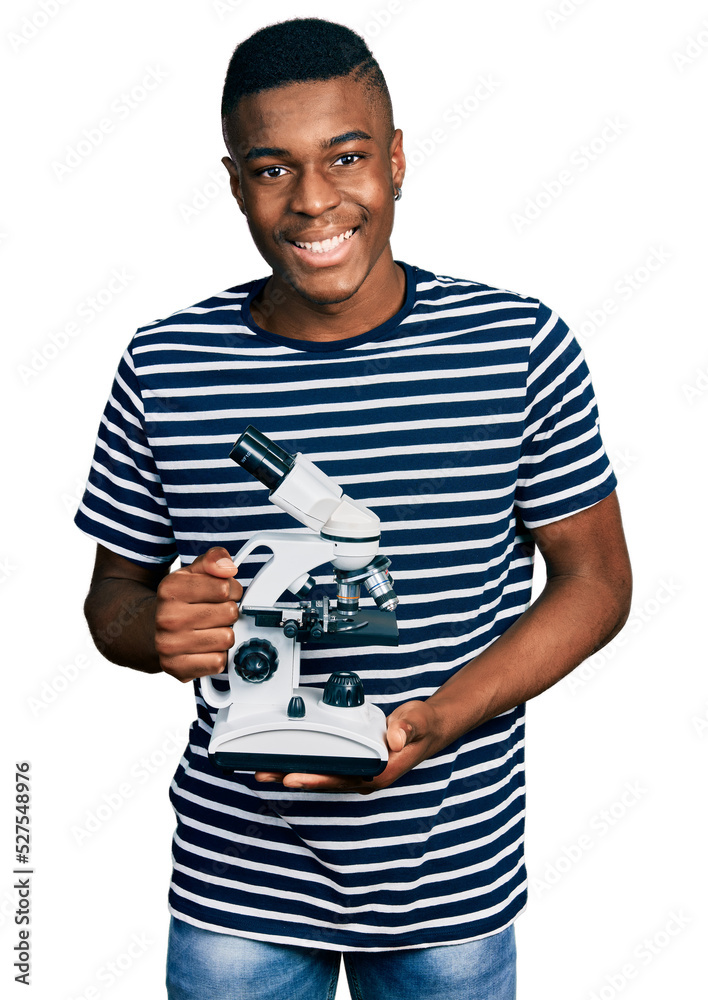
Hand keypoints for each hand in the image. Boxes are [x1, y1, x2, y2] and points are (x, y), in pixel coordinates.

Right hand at [154, 546, 242, 682]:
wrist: (150, 630)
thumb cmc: (179, 601)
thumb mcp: (193, 572)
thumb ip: (214, 559)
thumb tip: (227, 566)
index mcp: (171, 589)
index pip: (225, 588)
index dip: (231, 589)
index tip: (223, 593)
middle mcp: (167, 617)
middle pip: (229, 613)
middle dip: (228, 612)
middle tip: (215, 613)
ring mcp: (169, 645)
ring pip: (227, 639)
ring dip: (224, 635)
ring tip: (209, 630)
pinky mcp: (176, 668)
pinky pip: (218, 662)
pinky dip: (217, 656)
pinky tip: (205, 648)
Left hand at [254, 700, 443, 793]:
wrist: (427, 729)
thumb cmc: (422, 727)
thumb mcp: (417, 722)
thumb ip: (407, 729)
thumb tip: (396, 739)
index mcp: (378, 773)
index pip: (341, 779)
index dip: (315, 779)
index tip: (292, 777)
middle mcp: (366, 777)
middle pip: (324, 781)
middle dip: (293, 777)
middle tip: (264, 772)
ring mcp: (359, 772)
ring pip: (321, 776)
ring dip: (294, 772)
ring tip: (265, 769)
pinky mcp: (354, 764)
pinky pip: (327, 768)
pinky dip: (306, 765)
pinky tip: (288, 761)